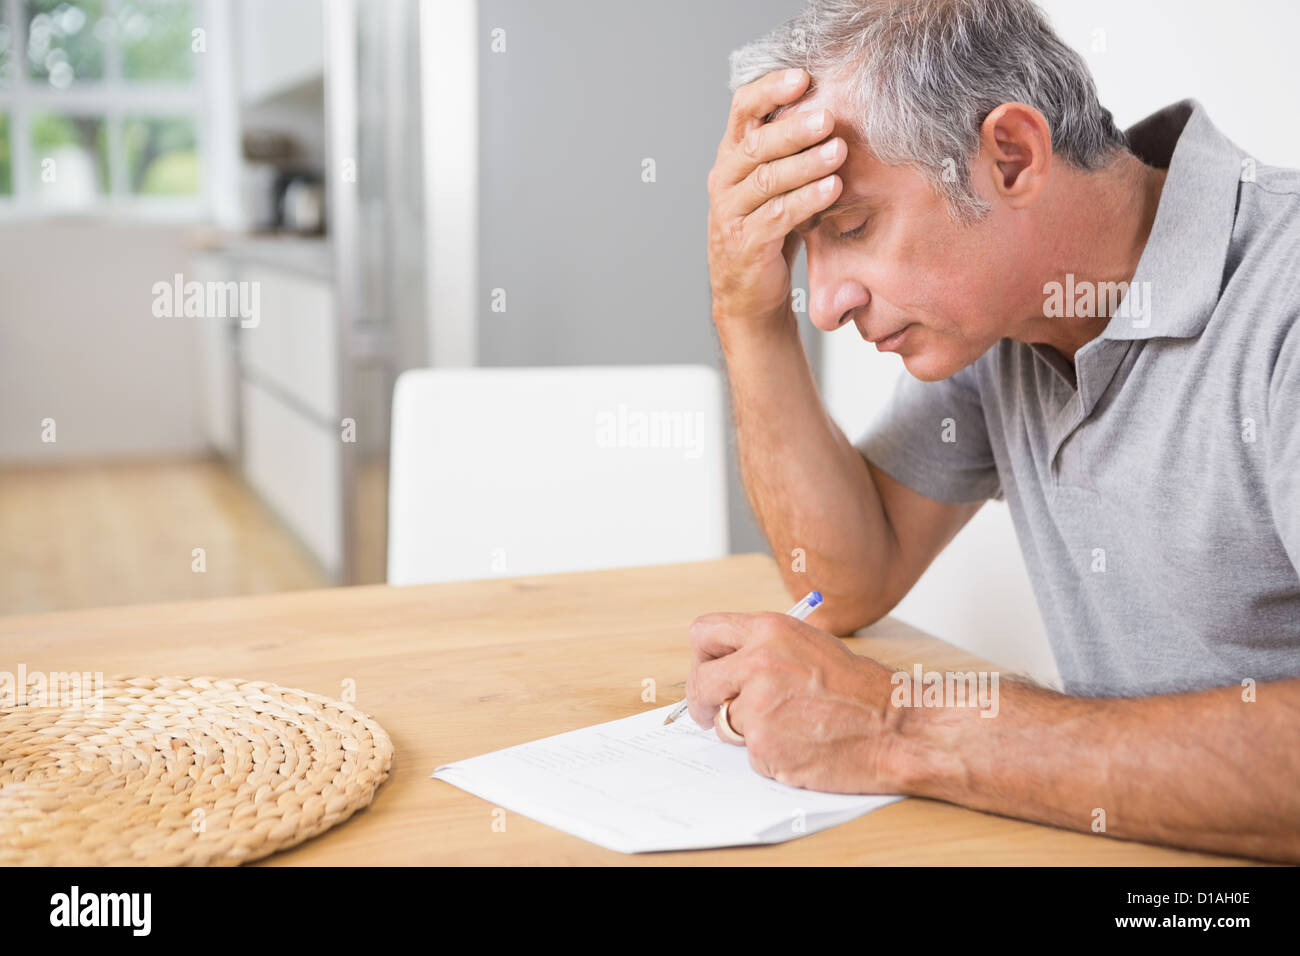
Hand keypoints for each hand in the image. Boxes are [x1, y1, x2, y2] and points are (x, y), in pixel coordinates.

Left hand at [685, 610, 904, 792]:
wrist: (896, 728)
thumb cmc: (861, 690)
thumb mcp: (810, 645)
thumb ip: (764, 649)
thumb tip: (726, 666)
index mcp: (769, 631)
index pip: (704, 632)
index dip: (702, 657)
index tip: (708, 673)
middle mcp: (758, 664)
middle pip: (701, 683)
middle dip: (705, 702)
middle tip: (715, 714)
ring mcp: (759, 707)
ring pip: (725, 723)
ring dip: (747, 731)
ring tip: (791, 727)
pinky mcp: (764, 747)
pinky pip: (750, 754)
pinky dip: (770, 756)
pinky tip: (802, 747)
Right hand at [706, 68, 845, 332]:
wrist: (750, 295)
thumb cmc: (768, 233)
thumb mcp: (776, 185)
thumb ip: (790, 151)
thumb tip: (835, 107)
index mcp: (732, 158)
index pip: (742, 111)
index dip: (769, 91)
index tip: (803, 78)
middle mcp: (725, 181)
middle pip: (756, 145)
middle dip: (794, 129)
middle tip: (828, 118)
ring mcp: (731, 214)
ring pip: (767, 180)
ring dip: (806, 164)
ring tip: (839, 151)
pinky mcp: (745, 245)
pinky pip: (776, 216)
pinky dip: (806, 201)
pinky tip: (832, 189)